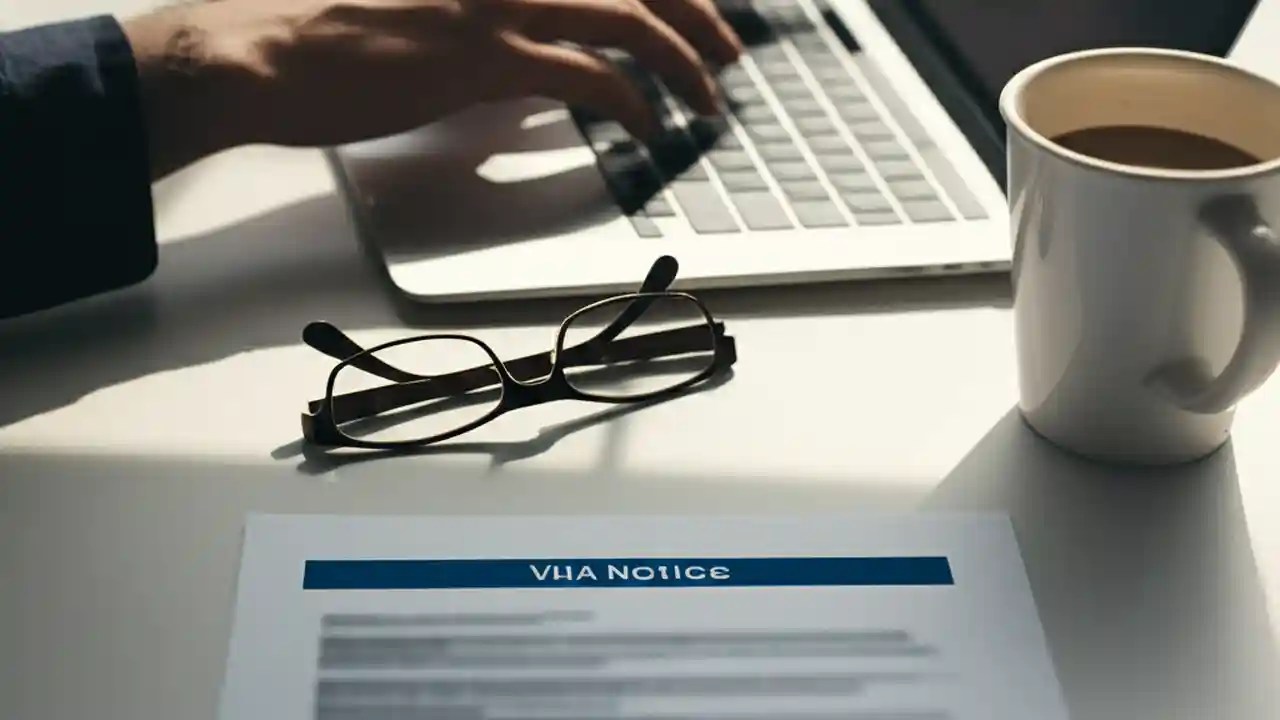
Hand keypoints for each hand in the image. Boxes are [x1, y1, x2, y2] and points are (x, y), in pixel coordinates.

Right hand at [123, 0, 742, 178]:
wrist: (266, 52)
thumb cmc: (337, 31)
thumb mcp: (430, 6)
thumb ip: (496, 18)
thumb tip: (548, 53)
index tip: (704, 15)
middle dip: (700, 17)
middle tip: (729, 55)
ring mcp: (498, 3)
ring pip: (629, 21)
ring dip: (684, 64)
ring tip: (708, 100)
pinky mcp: (484, 58)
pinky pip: (589, 77)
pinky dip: (634, 104)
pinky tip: (650, 128)